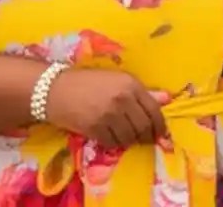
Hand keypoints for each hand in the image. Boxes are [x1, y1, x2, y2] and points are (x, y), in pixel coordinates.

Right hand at [44, 68, 170, 148]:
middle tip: (145, 139)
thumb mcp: (117, 80)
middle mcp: (123, 99)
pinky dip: (115, 143)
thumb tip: (167, 99)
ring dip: (131, 140)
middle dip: (147, 136)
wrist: (55, 90)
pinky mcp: (95, 128)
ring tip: (127, 136)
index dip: (160, 125)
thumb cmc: (88, 82)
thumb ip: (143, 92)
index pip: (154, 110)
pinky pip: (113, 143)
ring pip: (130, 137)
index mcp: (131, 84)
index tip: (161, 133)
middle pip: (144, 126)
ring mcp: (109, 115)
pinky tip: (112, 137)